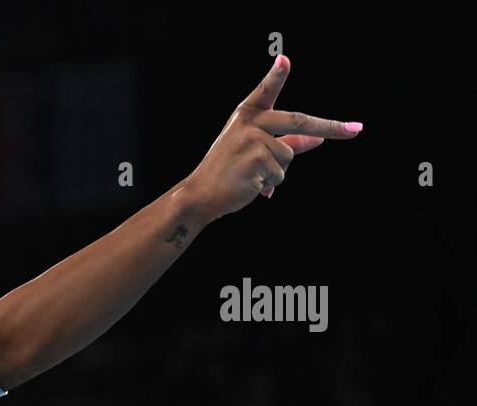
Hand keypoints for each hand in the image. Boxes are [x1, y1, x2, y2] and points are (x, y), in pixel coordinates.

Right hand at [180, 54, 360, 223]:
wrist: (201, 194)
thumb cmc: (229, 171)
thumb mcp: (257, 150)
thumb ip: (289, 142)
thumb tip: (319, 139)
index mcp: (248, 115)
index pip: (266, 91)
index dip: (276, 75)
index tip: (284, 60)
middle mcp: (250, 123)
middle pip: (299, 121)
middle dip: (330, 127)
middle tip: (356, 130)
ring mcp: (253, 140)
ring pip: (288, 157)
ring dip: (276, 173)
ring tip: (252, 177)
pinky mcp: (256, 160)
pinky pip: (279, 175)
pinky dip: (268, 185)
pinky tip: (249, 185)